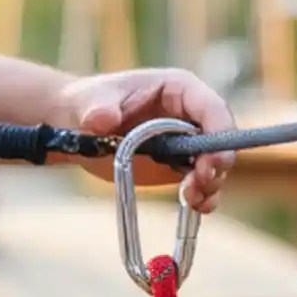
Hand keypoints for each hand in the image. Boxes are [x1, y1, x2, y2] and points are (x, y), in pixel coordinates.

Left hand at [52, 69, 235, 213]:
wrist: (76, 127)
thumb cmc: (88, 103)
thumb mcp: (90, 102)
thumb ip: (97, 109)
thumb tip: (102, 119)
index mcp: (179, 89)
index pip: (213, 108)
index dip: (220, 133)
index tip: (213, 161)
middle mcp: (190, 115)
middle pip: (220, 140)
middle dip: (217, 164)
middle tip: (200, 182)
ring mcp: (186, 143)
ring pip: (215, 165)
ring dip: (210, 184)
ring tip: (192, 198)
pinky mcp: (178, 167)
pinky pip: (200, 183)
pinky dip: (202, 196)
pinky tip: (195, 206)